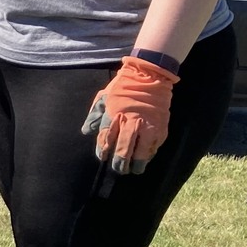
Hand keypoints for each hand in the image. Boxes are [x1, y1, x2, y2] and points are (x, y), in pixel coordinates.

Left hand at [80, 56, 178, 174]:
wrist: (149, 76)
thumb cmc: (123, 87)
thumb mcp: (103, 97)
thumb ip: (95, 115)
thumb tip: (86, 131)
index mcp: (114, 116)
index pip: (106, 139)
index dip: (103, 150)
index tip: (102, 157)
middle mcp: (130, 123)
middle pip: (122, 149)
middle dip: (119, 162)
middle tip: (118, 169)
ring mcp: (147, 126)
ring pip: (140, 152)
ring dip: (136, 163)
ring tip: (134, 170)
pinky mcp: (160, 127)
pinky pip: (154, 146)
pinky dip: (150, 154)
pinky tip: (146, 158)